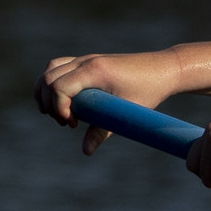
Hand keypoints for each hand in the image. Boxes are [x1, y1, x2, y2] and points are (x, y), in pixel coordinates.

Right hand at [36, 51, 180, 154]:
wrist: (165, 69)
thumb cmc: (150, 90)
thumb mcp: (126, 113)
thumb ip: (103, 132)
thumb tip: (85, 151)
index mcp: (95, 70)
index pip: (58, 86)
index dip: (59, 108)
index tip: (73, 124)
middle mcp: (87, 61)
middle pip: (48, 78)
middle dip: (49, 103)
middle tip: (67, 123)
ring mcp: (86, 59)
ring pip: (50, 69)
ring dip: (45, 91)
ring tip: (58, 113)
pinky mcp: (89, 61)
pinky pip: (60, 66)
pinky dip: (53, 81)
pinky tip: (63, 100)